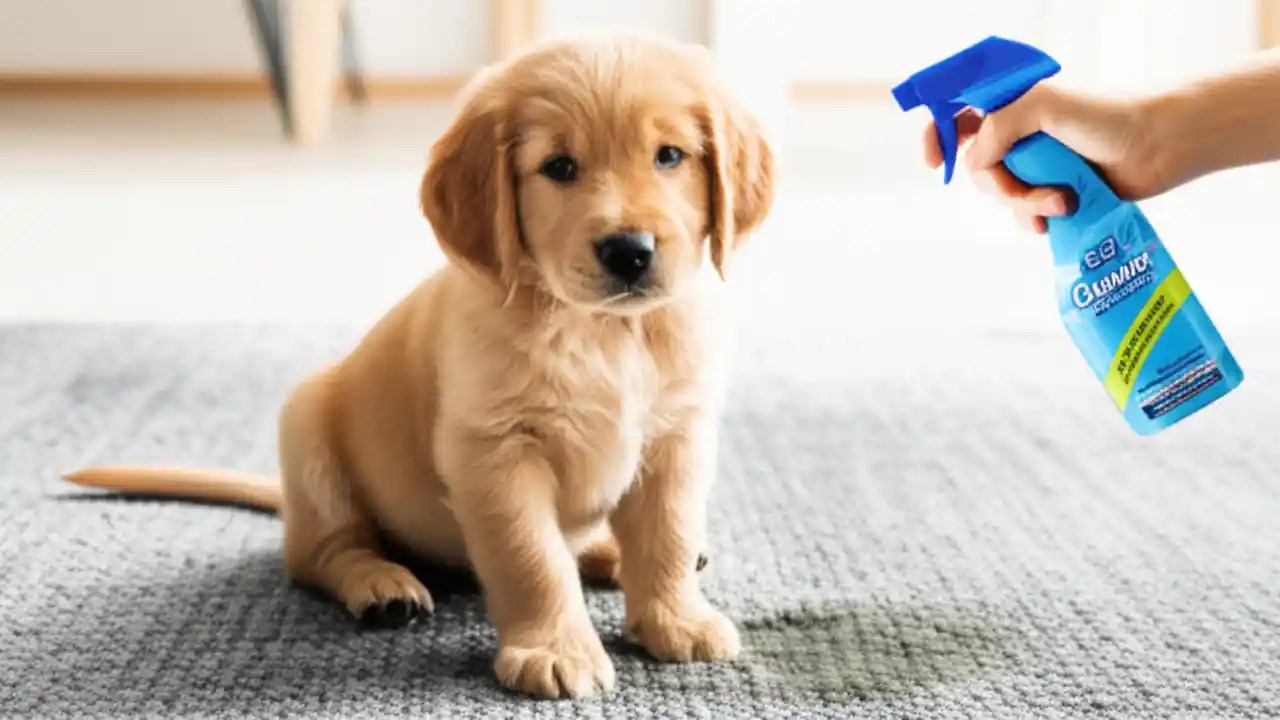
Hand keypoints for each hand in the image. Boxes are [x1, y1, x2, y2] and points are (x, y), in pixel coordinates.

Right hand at [922, 85, 1167, 233]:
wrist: (1159, 147)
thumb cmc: (1107, 117)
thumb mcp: (1044, 106)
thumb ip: (998, 125)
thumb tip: (977, 161)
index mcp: (1011, 104)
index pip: (956, 114)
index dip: (937, 137)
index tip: (935, 164)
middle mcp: (1018, 134)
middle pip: (977, 167)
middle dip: (998, 185)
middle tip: (1019, 190)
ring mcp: (1034, 164)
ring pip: (1001, 195)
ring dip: (1025, 203)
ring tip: (1062, 201)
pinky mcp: (1052, 192)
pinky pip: (1023, 215)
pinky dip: (1035, 220)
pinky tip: (1059, 216)